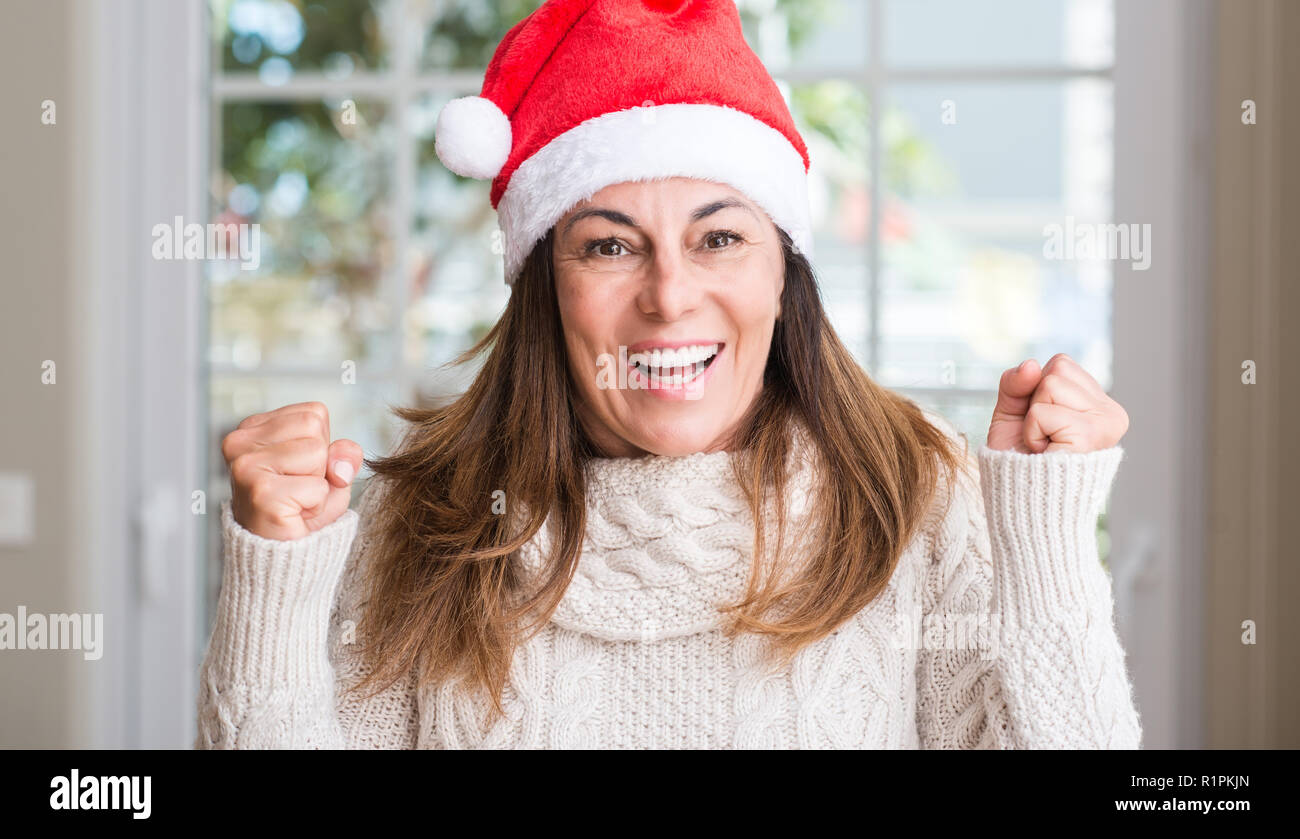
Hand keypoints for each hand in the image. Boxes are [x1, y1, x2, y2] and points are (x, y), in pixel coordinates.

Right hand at [222, 401, 362, 539]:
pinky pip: (317, 487)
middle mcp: (240, 442)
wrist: (279, 559)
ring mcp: (246, 467)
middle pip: (315, 427)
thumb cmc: (301, 510)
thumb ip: (344, 454)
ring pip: (317, 453)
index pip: (314, 413)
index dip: (320, 446)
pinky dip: (316, 505)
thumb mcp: (330, 473)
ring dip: (318, 484)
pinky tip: (292, 515)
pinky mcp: (260, 494)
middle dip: (320, 463)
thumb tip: (342, 463)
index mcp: (252, 428)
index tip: (298, 472)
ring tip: (295, 501)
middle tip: (297, 489)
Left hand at [987, 354, 1128, 453]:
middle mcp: (1111, 414)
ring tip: (1045, 445)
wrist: (1021, 503)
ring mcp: (1105, 425)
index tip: (1043, 424)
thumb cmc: (1018, 459)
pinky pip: (1042, 412)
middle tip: (1043, 437)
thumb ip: (1016, 383)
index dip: (1035, 391)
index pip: (1061, 364)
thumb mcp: (1012, 411)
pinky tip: (1044, 453)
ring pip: (1050, 385)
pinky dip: (1031, 432)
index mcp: (1100, 405)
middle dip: (1035, 402)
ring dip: (1032, 418)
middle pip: (1057, 370)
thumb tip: (1032, 364)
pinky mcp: (1090, 438)